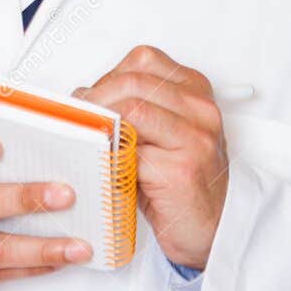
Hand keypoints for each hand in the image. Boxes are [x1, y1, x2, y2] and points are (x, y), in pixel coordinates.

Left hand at [75, 45, 227, 270]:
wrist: (210, 228)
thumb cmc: (178, 181)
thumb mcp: (159, 133)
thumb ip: (131, 109)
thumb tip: (81, 99)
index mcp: (195, 91)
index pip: (142, 61)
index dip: (109, 77)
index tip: (91, 100)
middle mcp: (201, 109)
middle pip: (133, 81)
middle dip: (98, 98)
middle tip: (80, 121)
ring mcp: (195, 138)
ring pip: (132, 109)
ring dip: (101, 124)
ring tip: (91, 141)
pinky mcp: (182, 169)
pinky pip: (130, 151)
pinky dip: (108, 156)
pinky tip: (103, 166)